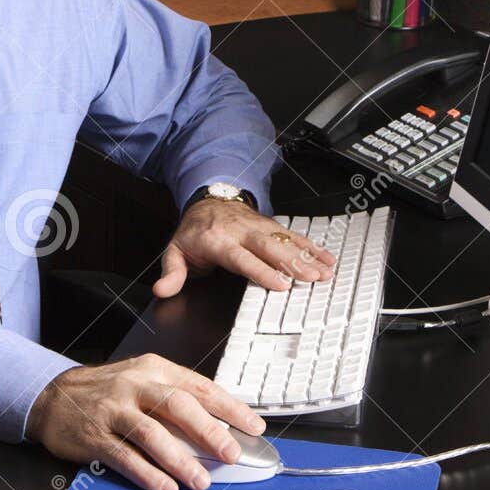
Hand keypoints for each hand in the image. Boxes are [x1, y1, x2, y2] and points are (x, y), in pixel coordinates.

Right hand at [27, 354, 265, 489]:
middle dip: (209, 432)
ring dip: (179, 460)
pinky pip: (124, 456)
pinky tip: (164, 488)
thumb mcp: (144, 381)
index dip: (229, 407)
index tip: (253, 427)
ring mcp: (113, 409)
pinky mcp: (94, 435)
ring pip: (151, 433)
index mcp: (155, 369)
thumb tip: (220, 427)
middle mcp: (135, 385)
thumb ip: (176, 399)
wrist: (53, 395)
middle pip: (178, 406)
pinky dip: (146, 474)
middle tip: (231, 454)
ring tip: (200, 481)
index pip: (199, 387)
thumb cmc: (108, 391)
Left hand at [152, 197, 335, 297]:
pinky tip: (327, 258)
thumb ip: (172, 273)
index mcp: (218, 241)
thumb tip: (162, 289)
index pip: (242, 258)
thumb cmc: (194, 232)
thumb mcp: (175, 251)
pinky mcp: (271, 226)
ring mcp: (259, 227)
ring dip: (307, 256)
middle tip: (312, 278)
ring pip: (286, 241)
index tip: (279, 284)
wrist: (206, 200)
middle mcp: (242, 232)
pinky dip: (312, 247)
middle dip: (293, 263)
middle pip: (270, 248)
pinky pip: (293, 236)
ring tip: (325, 270)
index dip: (261, 271)